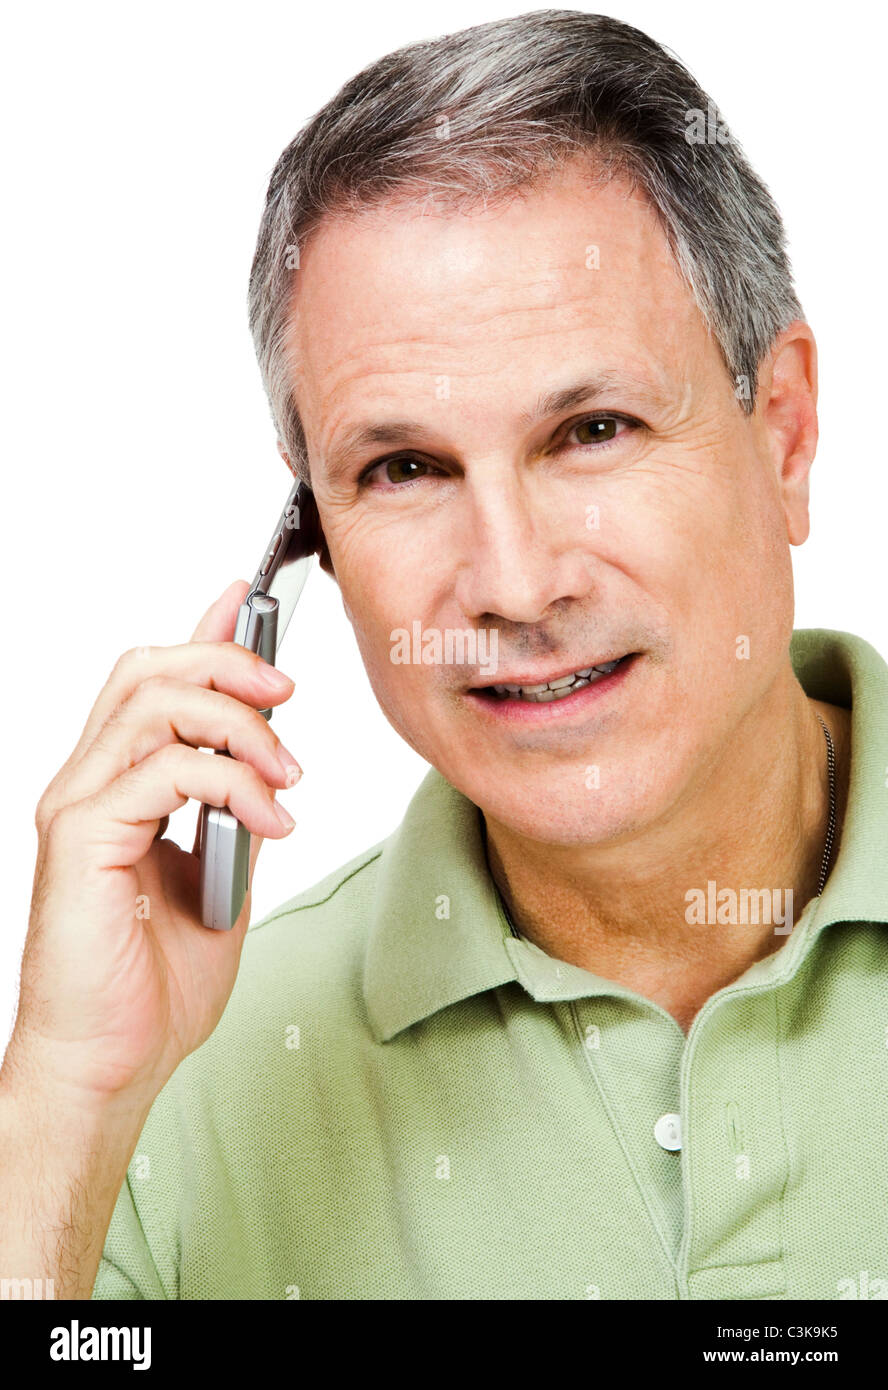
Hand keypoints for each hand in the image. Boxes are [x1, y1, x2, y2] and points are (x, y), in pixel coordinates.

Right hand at [7, 580, 300, 1110]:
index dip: (201, 633)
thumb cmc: (153, 986)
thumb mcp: (220, 879)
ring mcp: (77, 808)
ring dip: (238, 724)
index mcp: (116, 788)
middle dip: (226, 663)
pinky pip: (162, 771)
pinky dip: (230, 782)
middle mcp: (87, 785)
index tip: (250, 599)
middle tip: (287, 692)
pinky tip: (269, 819)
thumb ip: (235, 816)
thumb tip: (269, 767)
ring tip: (286, 771)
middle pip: (146, 672)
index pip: (151, 682)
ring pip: (151, 705)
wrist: (110, 1067)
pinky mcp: (81, 840)